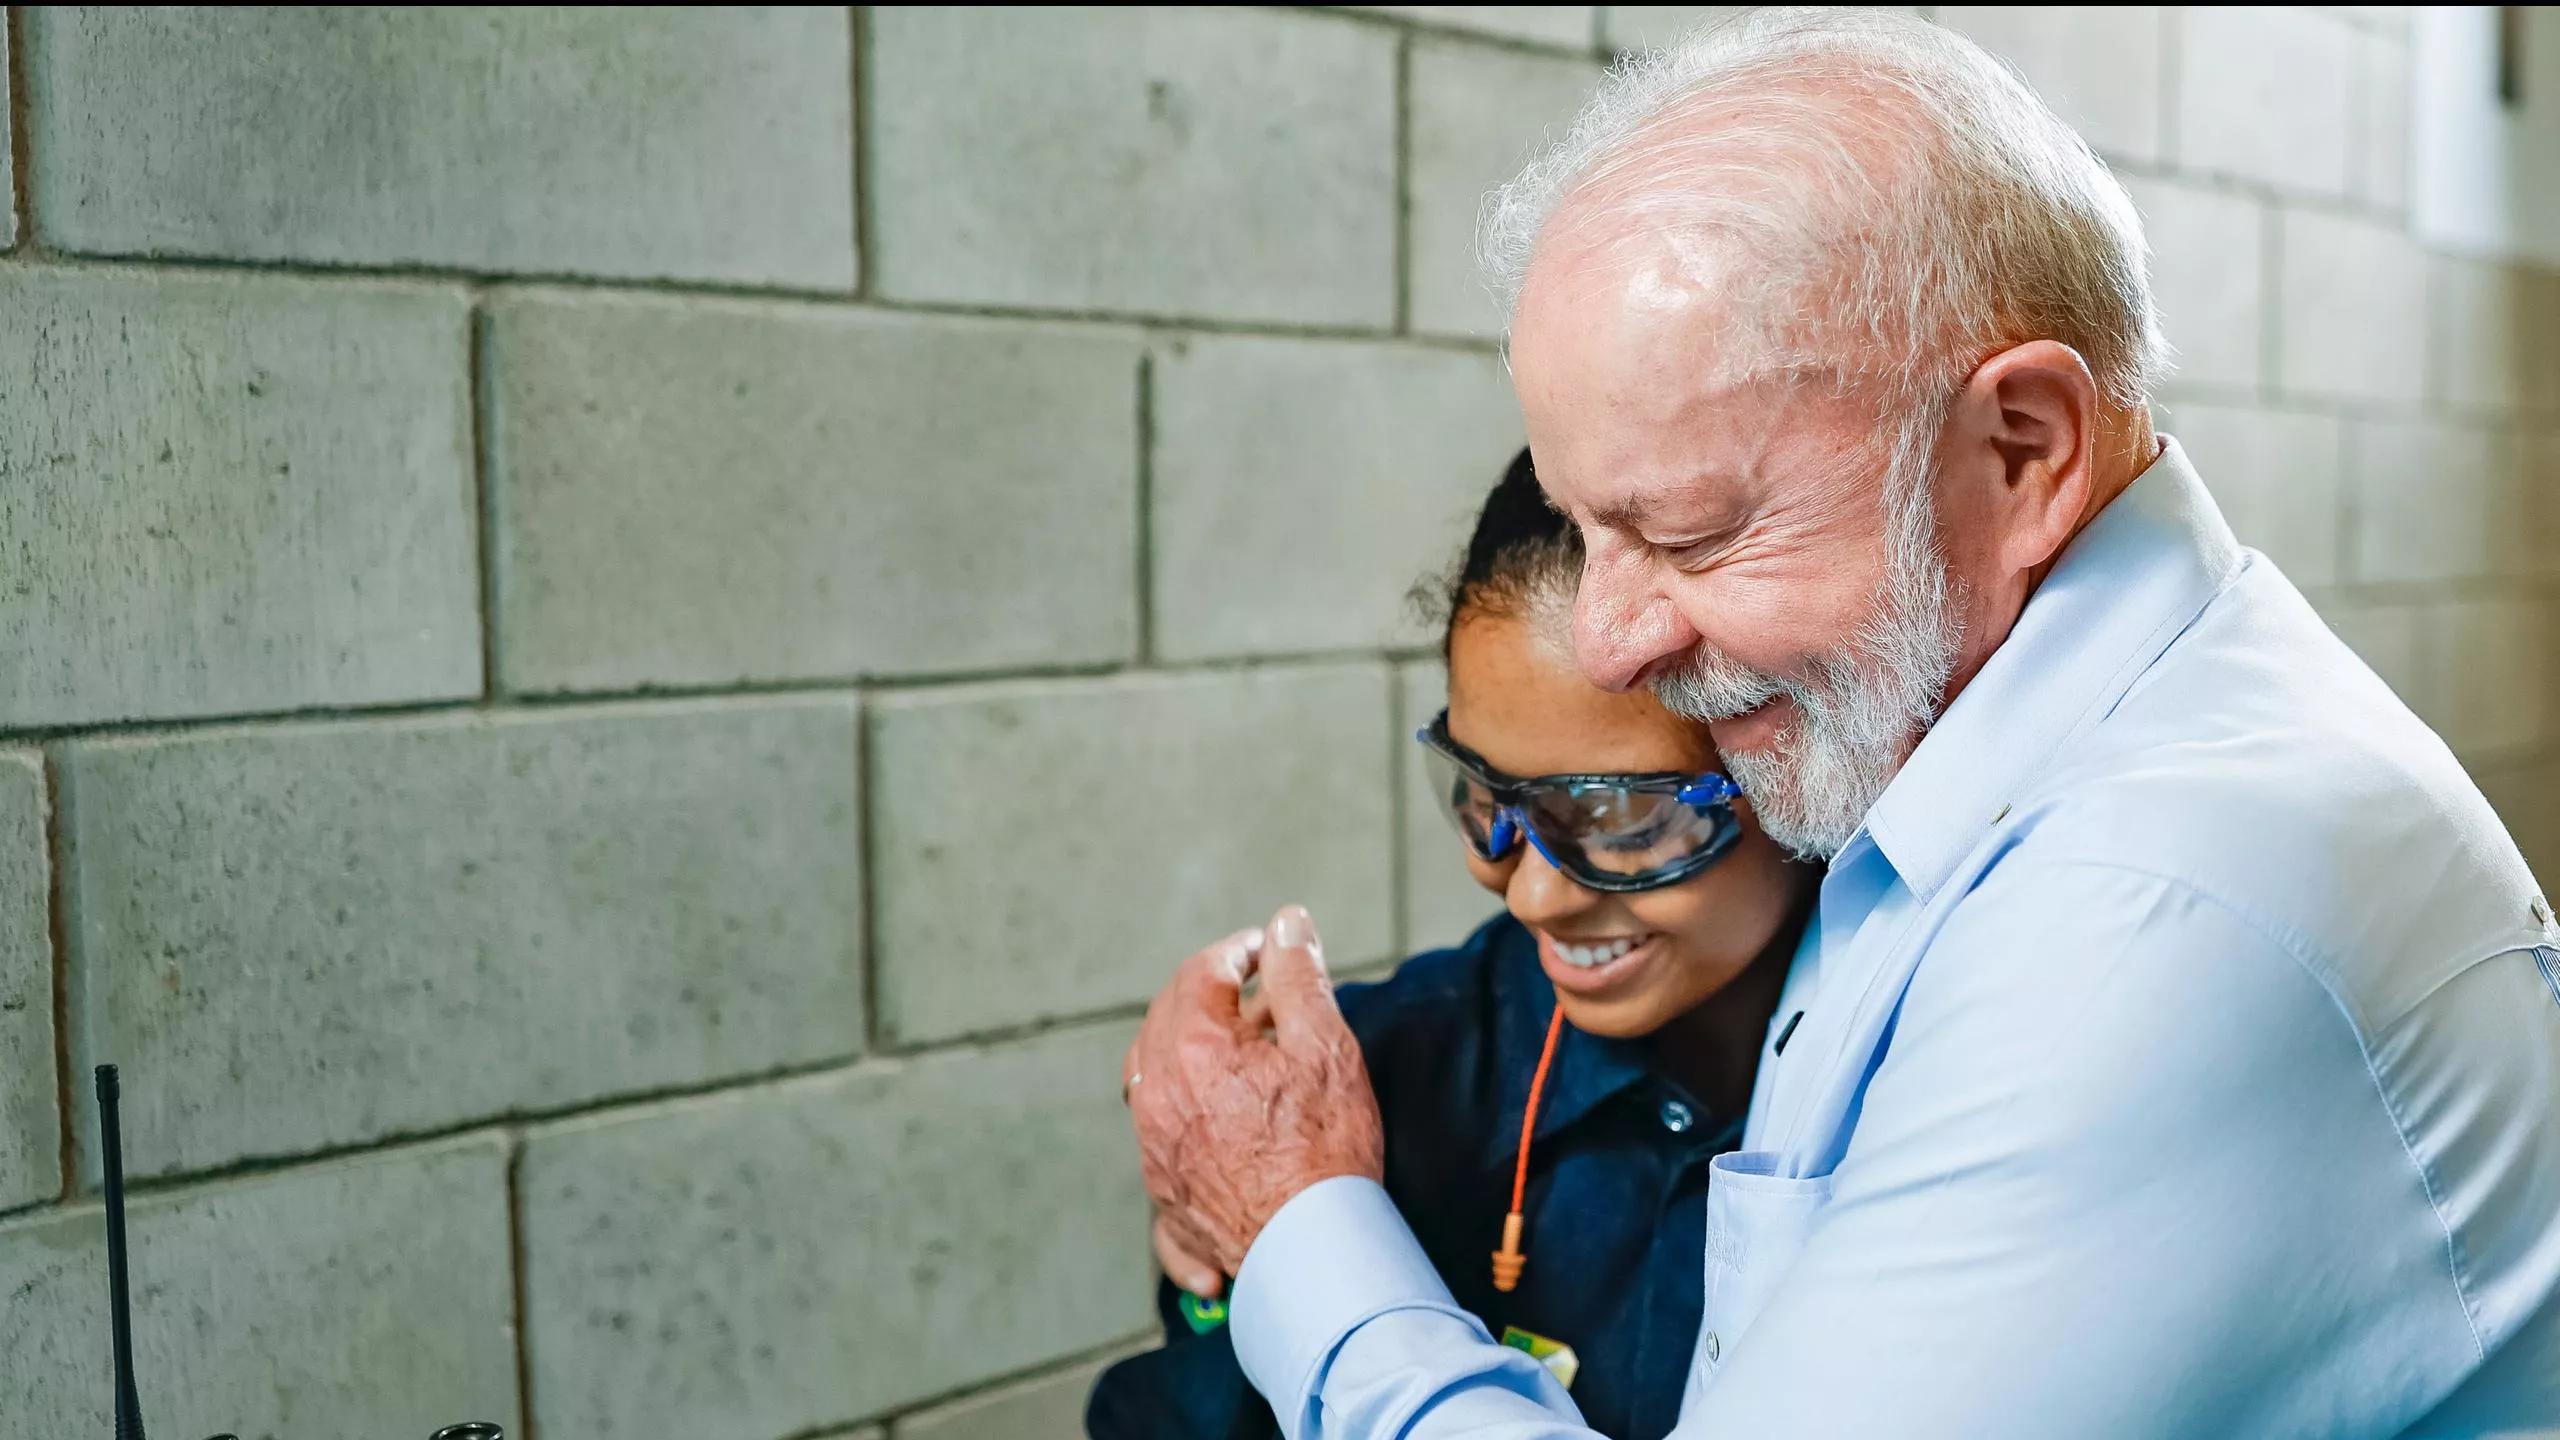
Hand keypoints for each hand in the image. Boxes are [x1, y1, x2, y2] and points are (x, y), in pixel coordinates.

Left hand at [1124, 905, 1384, 1275]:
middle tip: (1262, 997)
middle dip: (1211, 996)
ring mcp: (1155, 1150)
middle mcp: (1157, 1095)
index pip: (1203, 970)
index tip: (1274, 951)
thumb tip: (1286, 923)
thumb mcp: (1325, 1045)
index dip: (1242, 950)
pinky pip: (1161, 1157)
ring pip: (1155, 1079)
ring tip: (1245, 1059)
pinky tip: (1216, 1140)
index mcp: (1190, 1048)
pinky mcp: (1165, 1199)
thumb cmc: (1325, 1149)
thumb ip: (1298, 975)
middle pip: (1168, 1019)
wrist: (1312, 1252)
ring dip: (1190, 1055)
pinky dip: (1182, 1138)